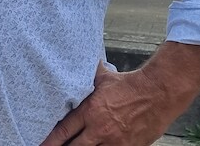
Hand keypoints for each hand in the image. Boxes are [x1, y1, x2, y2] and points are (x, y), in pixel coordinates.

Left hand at [39, 62, 184, 145]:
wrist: (158, 92)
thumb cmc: (128, 84)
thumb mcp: (102, 77)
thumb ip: (85, 75)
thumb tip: (72, 61)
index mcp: (90, 111)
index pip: (63, 130)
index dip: (50, 140)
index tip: (40, 144)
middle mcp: (100, 129)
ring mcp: (115, 142)